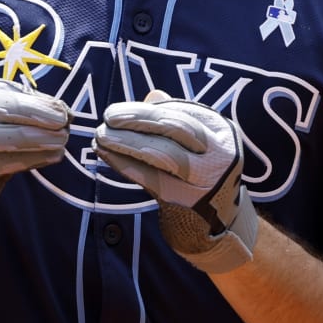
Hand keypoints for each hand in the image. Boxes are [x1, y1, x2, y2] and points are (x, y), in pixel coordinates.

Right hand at [0, 75, 71, 223]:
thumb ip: (17, 109)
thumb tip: (61, 108)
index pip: (0, 90)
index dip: (34, 99)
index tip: (61, 108)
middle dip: (35, 112)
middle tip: (63, 120)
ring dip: (36, 138)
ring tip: (61, 141)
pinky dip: (29, 159)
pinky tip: (50, 157)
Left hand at [92, 90, 257, 272]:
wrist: (219, 225)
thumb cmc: (201, 177)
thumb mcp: (198, 145)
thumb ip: (177, 120)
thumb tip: (152, 96)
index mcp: (222, 131)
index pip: (180, 113)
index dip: (145, 111)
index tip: (116, 110)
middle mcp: (220, 152)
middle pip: (174, 129)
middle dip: (137, 121)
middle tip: (107, 119)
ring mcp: (208, 178)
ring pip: (163, 154)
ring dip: (127, 143)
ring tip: (101, 137)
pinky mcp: (191, 201)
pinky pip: (153, 179)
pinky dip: (127, 165)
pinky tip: (107, 157)